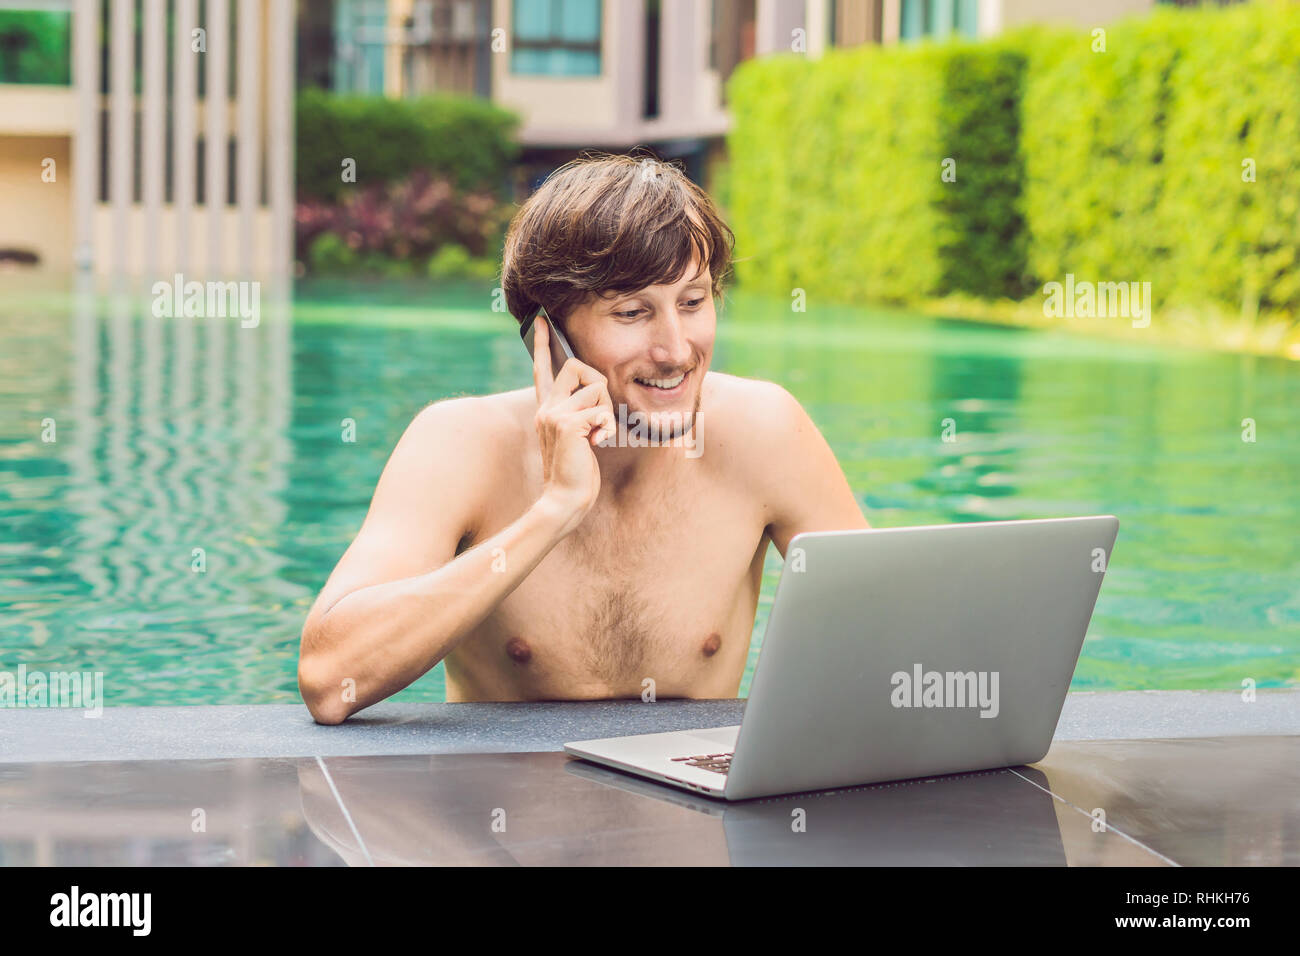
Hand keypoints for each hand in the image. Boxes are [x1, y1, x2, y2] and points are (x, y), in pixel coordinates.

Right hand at [532, 314, 614, 524]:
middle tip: (598, 417)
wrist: (565, 499)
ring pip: (596, 388)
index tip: (540, 320)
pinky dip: (607, 428)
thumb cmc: (577, 472)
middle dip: (598, 385)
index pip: (543, 369)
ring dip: (607, 412)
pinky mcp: (566, 425)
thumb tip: (597, 393)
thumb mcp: (578, 437)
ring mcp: (553, 414)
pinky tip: (596, 445)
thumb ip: (581, 415)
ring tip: (596, 437)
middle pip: (577, 366)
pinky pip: (601, 411)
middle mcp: (546, 407)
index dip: (543, 344)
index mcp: (547, 409)